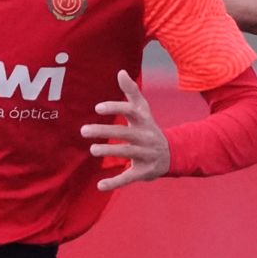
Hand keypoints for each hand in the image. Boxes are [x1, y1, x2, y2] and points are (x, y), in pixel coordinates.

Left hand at [82, 70, 169, 191]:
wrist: (173, 154)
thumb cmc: (149, 128)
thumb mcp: (143, 110)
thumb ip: (131, 91)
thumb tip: (120, 71)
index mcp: (144, 121)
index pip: (130, 111)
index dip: (115, 108)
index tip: (97, 108)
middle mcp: (146, 137)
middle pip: (125, 133)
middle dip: (104, 131)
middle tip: (83, 130)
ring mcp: (146, 155)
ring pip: (127, 153)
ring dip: (109, 151)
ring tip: (92, 149)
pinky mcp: (144, 172)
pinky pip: (129, 177)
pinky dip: (115, 183)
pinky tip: (100, 186)